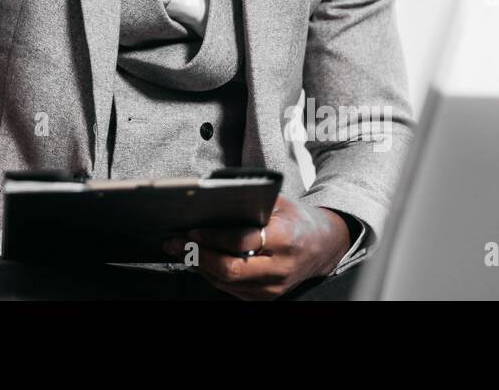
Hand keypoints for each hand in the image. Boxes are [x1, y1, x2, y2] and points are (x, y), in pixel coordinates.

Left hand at [161, 193, 351, 299]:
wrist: (323, 246)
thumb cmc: (295, 220)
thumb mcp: (278, 203)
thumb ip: (249, 204)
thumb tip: (210, 201)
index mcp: (284, 239)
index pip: (241, 241)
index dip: (213, 237)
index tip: (192, 229)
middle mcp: (279, 268)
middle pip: (230, 269)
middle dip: (198, 255)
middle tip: (175, 242)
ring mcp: (273, 287)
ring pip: (227, 282)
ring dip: (199, 265)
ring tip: (180, 249)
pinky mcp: (266, 297)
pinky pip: (231, 289)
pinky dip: (211, 275)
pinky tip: (199, 260)